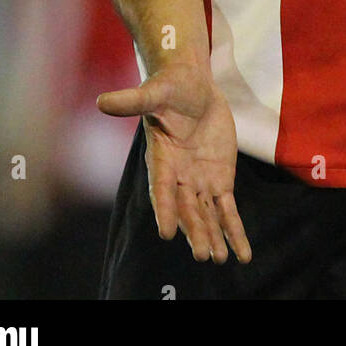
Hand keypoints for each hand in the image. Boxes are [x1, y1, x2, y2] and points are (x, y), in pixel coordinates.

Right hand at [97, 60, 251, 263]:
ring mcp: (199, 182)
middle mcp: (178, 177)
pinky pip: (227, 211)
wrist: (192, 86)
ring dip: (213, 237)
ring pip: (206, 216)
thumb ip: (132, 101)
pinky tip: (243, 254)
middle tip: (202, 254)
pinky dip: (234, 231)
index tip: (165, 233)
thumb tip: (102, 102)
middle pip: (185, 209)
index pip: (161, 188)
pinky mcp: (219, 181)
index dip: (164, 208)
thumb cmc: (169, 87)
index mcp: (160, 159)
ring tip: (219, 259)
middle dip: (194, 231)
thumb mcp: (154, 92)